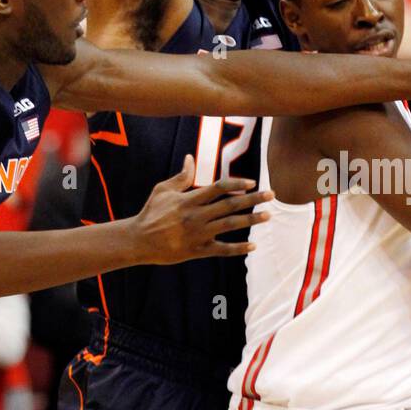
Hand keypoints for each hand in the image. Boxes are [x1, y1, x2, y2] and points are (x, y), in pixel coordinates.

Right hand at [134, 157, 272, 264]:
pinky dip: (237, 249)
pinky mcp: (197, 250)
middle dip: (252, 200)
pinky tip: (253, 245)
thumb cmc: (151, 212)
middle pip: (230, 206)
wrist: (139, 241)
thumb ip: (181, 176)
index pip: (218, 188)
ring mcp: (198, 234)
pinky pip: (221, 250)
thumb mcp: (163, 190)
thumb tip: (190, 158)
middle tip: (272, 195)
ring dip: (250, 220)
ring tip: (267, 216)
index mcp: (190, 200)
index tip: (252, 183)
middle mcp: (196, 216)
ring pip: (229, 226)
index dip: (237, 185)